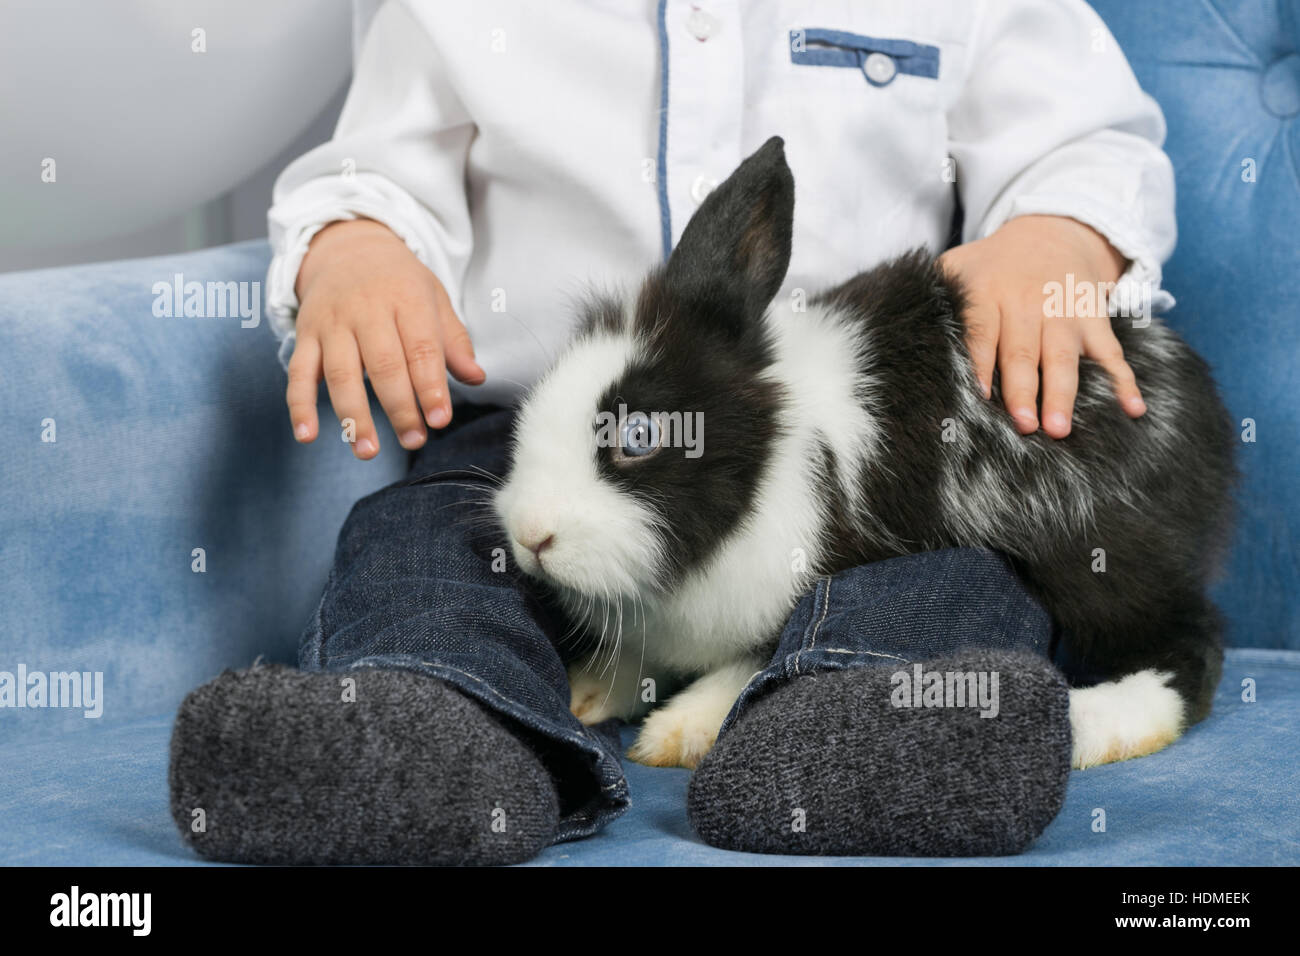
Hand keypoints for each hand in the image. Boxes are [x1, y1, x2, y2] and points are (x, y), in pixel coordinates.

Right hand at [287, 219, 484, 458]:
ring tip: (368, 451)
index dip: (430, 386)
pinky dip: (299, 406)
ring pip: (340, 374)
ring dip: (353, 416)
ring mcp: (332, 323)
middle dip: (399, 408)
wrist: (347, 247)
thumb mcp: (434, 299)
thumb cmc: (400, 283)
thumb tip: (476, 377)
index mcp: (406, 299)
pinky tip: (307, 435)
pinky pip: (299, 373)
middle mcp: (366, 310)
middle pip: (383, 365)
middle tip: (414, 440)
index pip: (420, 348)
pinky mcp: (305, 335)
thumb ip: (453, 341)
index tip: (440, 419)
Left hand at [939, 214, 1145, 438]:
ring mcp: (1064, 313)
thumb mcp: (958, 266)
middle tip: (1025, 426)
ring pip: (1064, 356)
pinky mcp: (1094, 319)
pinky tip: (1133, 409)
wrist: (1054, 231)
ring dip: (1064, 393)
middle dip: (1024, 389)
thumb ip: (933, 294)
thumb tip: (890, 326)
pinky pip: (1112, 352)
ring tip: (1060, 427)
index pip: (982, 332)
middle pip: (1023, 351)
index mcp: (988, 293)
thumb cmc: (993, 265)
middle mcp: (1027, 304)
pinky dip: (1124, 381)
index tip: (979, 396)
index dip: (980, 364)